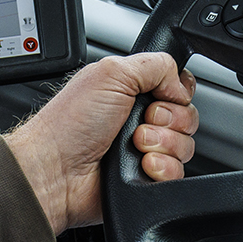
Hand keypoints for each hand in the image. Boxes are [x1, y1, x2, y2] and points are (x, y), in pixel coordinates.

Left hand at [5, 53, 197, 232]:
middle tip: (139, 123)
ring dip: (162, 143)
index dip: (177, 92)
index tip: (159, 96)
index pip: (178, 86)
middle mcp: (140, 119)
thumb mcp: (112, 72)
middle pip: (187, 116)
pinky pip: (177, 172)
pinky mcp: (148, 176)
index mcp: (132, 90)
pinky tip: (139, 165)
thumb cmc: (70, 124)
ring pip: (185, 145)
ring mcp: (145, 149)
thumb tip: (181, 84)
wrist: (55, 171)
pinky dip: (161, 168)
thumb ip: (156, 65)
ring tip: (134, 145)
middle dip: (169, 119)